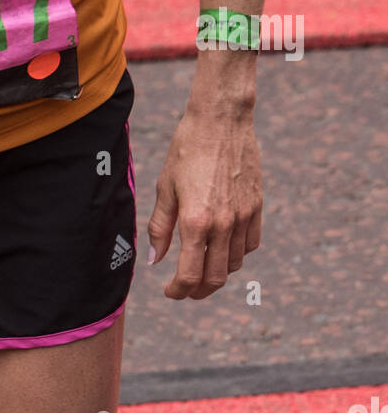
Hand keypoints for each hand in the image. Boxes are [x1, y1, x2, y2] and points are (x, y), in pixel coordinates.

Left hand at [147, 103, 261, 298]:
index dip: (178, 291)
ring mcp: (244, 217)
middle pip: (215, 278)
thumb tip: (155, 260)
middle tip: (185, 289)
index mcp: (195, 221)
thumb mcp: (165, 187)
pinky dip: (237, 253)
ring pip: (234, 263)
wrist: (221, 120)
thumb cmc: (186, 149)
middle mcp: (223, 225)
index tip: (170, 291)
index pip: (190, 275)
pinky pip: (251, 243)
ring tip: (202, 266)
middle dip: (198, 291)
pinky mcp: (257, 206)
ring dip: (217, 272)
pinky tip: (223, 246)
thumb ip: (160, 227)